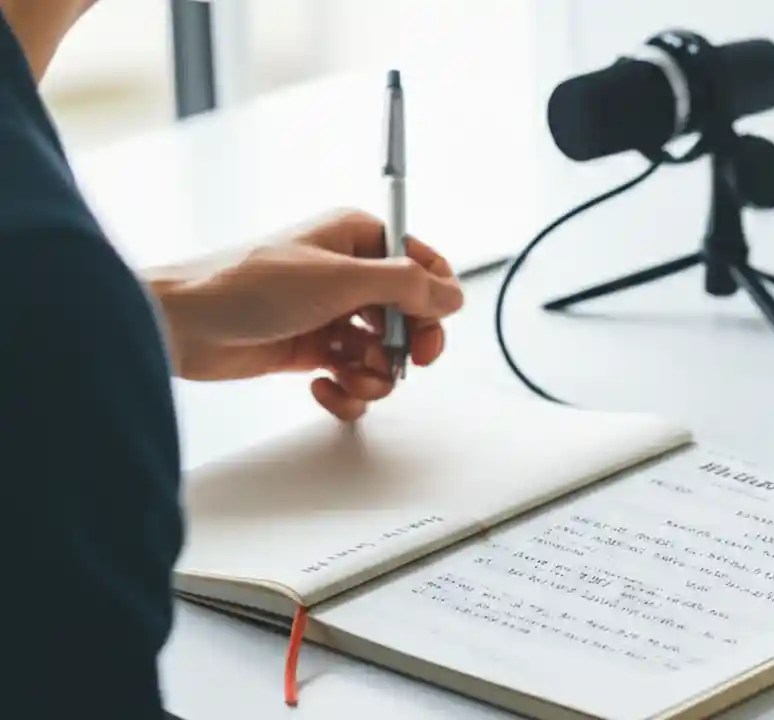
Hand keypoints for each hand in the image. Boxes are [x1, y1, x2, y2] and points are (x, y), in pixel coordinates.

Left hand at [145, 210, 464, 420]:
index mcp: (358, 239)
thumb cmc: (248, 286)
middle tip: (402, 364)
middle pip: (410, 315)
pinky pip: (354, 376)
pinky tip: (323, 386)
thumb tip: (453, 295)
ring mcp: (331, 314)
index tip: (431, 329)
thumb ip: (406, 286)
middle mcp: (349, 274)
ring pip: (384, 352)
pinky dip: (347, 389)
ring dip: (374, 374)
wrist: (183, 324)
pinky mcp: (312, 350)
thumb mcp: (340, 279)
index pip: (422, 264)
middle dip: (406, 346)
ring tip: (346, 374)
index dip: (435, 299)